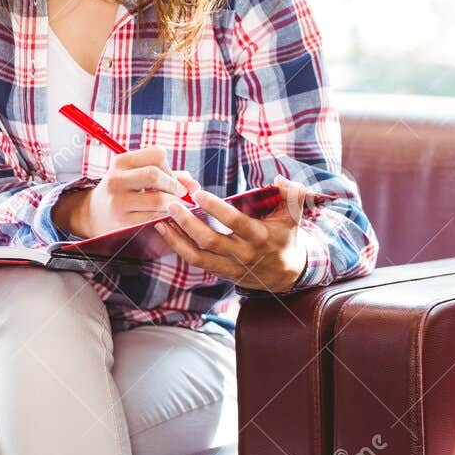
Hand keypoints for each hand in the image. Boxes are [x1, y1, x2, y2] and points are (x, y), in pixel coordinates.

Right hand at [55, 147, 192, 238]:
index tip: (171, 177)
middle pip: (154, 174)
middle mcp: (116, 179)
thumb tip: (195, 186)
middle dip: (174, 185)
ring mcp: (118, 202)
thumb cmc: (126, 191)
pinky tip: (166, 216)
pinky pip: (154, 218)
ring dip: (174, 204)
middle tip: (180, 194)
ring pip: (158, 199)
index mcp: (121, 162)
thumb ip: (170, 175)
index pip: (157, 154)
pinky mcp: (123, 222)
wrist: (94, 214)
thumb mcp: (139, 176)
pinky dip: (166, 216)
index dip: (170, 166)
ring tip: (176, 206)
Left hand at [155, 173, 309, 292]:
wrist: (287, 275)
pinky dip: (179, 248)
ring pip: (197, 256)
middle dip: (187, 222)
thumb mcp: (293, 216)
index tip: (198, 194)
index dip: (214, 208)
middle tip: (171, 204)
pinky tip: (168, 233)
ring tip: (161, 221)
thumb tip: (280, 179)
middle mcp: (243, 254)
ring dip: (177, 238)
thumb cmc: (287, 238)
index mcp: (259, 237)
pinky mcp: (222, 274)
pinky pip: (196, 263)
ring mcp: (230, 267)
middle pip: (209, 240)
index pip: (234, 221)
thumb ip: (292, 195)